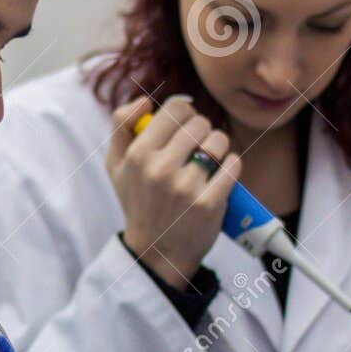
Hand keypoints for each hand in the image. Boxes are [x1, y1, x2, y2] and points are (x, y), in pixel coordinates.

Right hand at [106, 95, 241, 290]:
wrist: (156, 252)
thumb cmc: (138, 201)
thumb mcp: (117, 165)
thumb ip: (122, 125)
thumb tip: (145, 99)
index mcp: (137, 155)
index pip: (176, 109)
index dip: (185, 113)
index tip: (185, 127)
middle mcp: (160, 169)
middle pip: (200, 122)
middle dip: (202, 132)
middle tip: (196, 149)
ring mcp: (186, 187)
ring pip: (219, 141)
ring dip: (219, 148)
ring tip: (208, 163)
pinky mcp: (209, 203)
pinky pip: (233, 164)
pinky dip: (231, 165)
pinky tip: (220, 175)